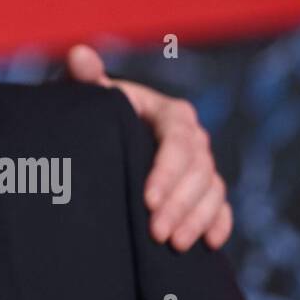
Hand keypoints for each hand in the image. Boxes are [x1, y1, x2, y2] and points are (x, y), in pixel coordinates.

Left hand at [64, 44, 232, 250]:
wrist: (97, 135)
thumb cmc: (91, 112)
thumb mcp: (86, 95)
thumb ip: (85, 76)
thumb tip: (79, 54)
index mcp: (168, 112)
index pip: (177, 140)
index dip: (167, 170)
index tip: (148, 199)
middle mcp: (192, 136)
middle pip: (198, 170)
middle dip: (180, 204)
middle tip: (156, 233)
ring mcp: (201, 163)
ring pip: (212, 190)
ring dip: (197, 219)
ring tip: (173, 245)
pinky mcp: (204, 187)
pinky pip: (221, 205)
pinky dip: (219, 223)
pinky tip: (209, 244)